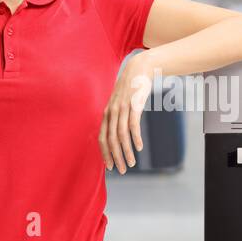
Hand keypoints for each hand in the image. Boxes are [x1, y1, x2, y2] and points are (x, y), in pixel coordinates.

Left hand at [100, 51, 154, 173]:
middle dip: (115, 157)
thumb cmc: (130, 89)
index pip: (102, 138)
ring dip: (126, 152)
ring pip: (121, 135)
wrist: (139, 69)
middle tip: (122, 170)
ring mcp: (122, 108)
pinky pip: (133, 124)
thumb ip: (118, 117)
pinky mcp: (133, 104)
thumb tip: (119, 133)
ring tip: (131, 164)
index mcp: (107, 114)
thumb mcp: (120, 103)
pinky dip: (135, 138)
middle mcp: (111, 112)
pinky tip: (138, 148)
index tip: (110, 167)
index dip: (105, 153)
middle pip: (110, 140)